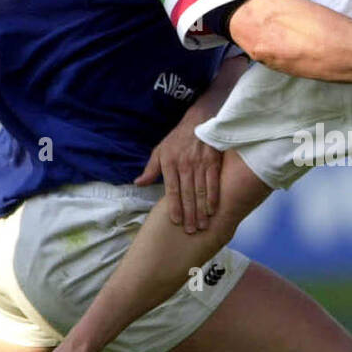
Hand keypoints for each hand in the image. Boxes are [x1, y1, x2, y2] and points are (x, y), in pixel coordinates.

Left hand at [133, 113, 221, 233]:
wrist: (199, 120)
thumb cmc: (177, 138)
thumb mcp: (160, 150)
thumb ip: (150, 169)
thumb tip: (138, 183)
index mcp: (169, 163)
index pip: (172, 190)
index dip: (174, 206)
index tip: (176, 221)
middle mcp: (185, 165)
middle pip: (187, 194)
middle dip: (189, 214)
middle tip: (191, 231)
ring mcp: (200, 163)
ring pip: (201, 191)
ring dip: (202, 210)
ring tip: (203, 225)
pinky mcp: (214, 161)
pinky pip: (214, 182)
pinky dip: (213, 197)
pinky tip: (213, 210)